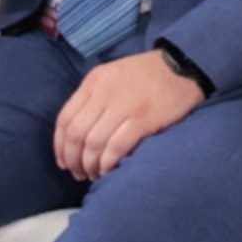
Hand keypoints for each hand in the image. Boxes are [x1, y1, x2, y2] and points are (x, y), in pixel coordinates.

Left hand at [53, 49, 206, 182]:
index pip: (65, 119)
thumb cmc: (147, 75)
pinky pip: (116, 148)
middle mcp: (104, 93)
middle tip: (78, 173)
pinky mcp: (143, 120)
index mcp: (94, 81)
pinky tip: (109, 170)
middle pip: (76, 134)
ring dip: (90, 165)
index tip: (63, 161)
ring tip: (94, 174)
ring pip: (94, 144)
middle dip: (73, 160)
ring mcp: (123, 106)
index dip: (60, 146)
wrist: (182, 67)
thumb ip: (94, 98)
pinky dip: (108, 163)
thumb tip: (78, 134)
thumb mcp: (112, 75)